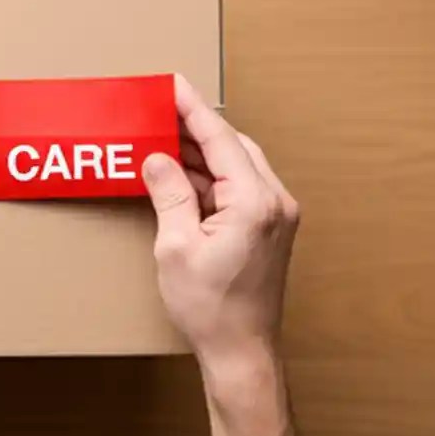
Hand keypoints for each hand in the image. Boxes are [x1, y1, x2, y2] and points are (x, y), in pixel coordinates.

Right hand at [141, 75, 299, 365]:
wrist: (242, 351)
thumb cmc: (211, 308)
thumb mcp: (175, 246)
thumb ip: (169, 194)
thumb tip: (157, 159)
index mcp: (253, 203)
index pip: (220, 139)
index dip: (192, 109)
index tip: (173, 85)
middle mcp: (274, 202)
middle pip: (233, 147)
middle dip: (195, 128)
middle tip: (160, 111)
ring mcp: (277, 215)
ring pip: (237, 165)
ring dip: (202, 153)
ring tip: (164, 140)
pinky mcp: (271, 228)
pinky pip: (239, 187)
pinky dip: (211, 177)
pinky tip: (182, 176)